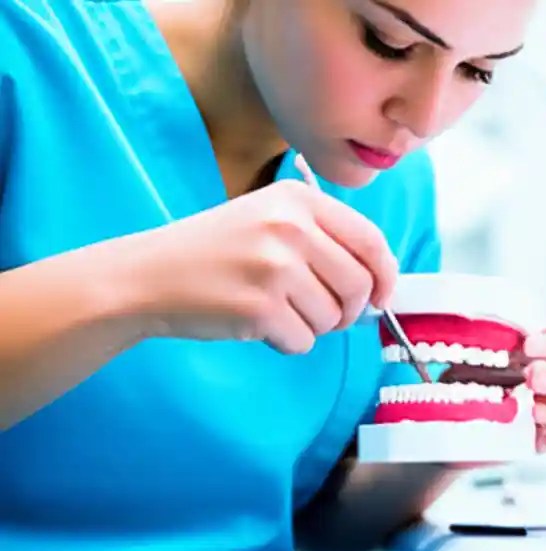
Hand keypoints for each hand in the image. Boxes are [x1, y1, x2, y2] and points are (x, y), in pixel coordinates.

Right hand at [113, 179, 398, 353]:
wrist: (147, 276)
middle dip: (347, 310)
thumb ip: (325, 241)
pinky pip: (303, 341)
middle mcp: (291, 227)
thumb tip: (380, 286)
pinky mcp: (260, 308)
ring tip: (273, 307)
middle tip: (319, 312)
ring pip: (333, 318)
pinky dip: (286, 341)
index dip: (385, 275)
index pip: (371, 240)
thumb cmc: (216, 253)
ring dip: (311, 325)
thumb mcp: (270, 220)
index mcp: (299, 200)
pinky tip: (256, 322)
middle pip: (359, 285)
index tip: (381, 297)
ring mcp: (275, 268)